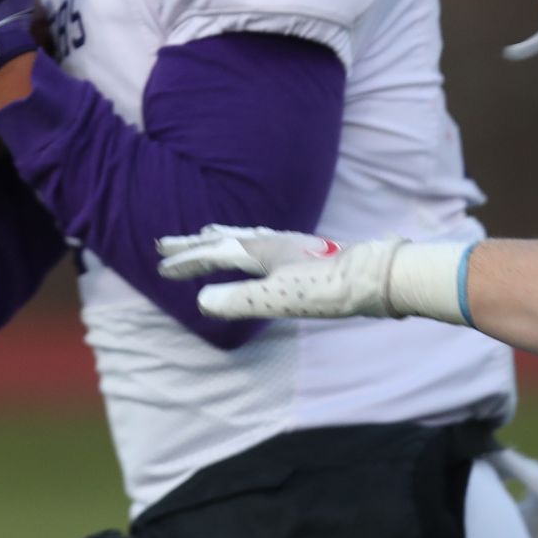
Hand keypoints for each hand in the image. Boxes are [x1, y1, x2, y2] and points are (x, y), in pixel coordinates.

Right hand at [156, 225, 405, 320]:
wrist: (376, 277)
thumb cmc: (329, 289)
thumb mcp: (278, 299)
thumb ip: (239, 301)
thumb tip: (201, 301)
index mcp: (262, 249)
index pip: (215, 253)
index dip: (187, 261)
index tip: (161, 269)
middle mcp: (273, 241)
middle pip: (225, 239)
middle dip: (194, 244)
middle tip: (165, 244)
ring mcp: (291, 246)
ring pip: (245, 237)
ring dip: (220, 238)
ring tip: (207, 235)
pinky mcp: (305, 256)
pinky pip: (263, 243)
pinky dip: (246, 243)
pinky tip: (259, 252)